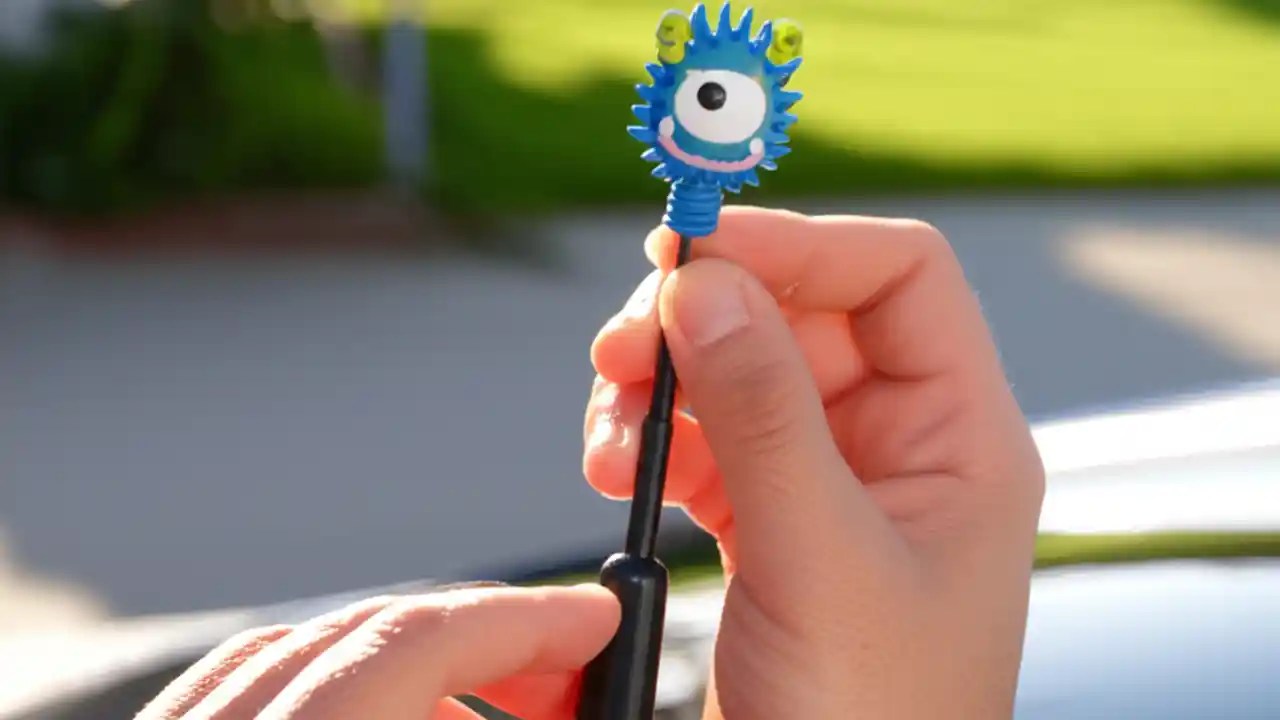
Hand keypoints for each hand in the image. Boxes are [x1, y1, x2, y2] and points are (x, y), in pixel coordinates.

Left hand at [137, 584, 618, 719]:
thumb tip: (578, 690)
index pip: (405, 646)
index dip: (521, 620)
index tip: (596, 623)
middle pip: (356, 636)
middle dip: (483, 642)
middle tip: (566, 676)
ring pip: (291, 655)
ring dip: (412, 667)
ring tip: (489, 716)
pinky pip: (238, 694)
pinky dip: (335, 689)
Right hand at [584, 208, 1043, 718]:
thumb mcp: (823, 565)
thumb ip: (764, 418)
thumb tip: (706, 289)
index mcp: (960, 439)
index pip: (897, 278)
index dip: (799, 245)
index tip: (696, 248)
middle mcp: (897, 444)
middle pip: (798, 314)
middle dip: (703, 317)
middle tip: (622, 344)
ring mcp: (827, 480)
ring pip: (737, 368)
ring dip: (661, 381)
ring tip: (613, 434)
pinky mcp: (766, 517)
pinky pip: (702, 434)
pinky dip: (651, 435)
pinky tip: (618, 469)